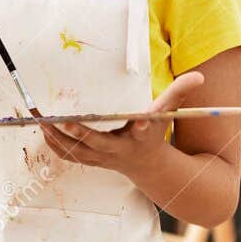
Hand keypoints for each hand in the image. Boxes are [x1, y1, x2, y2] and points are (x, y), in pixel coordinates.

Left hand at [39, 71, 207, 174]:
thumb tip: (199, 76)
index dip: (142, 125)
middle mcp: (118, 151)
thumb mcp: (167, 115)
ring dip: (57, 138)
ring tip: (41, 120)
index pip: (143, 130)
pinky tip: (42, 129)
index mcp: (140, 137)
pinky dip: (54, 144)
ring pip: (76, 151)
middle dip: (80, 133)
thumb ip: (179, 94)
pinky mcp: (89, 160)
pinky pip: (68, 155)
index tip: (140, 121)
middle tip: (63, 120)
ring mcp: (101, 158)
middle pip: (98, 144)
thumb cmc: (153, 133)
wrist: (145, 165)